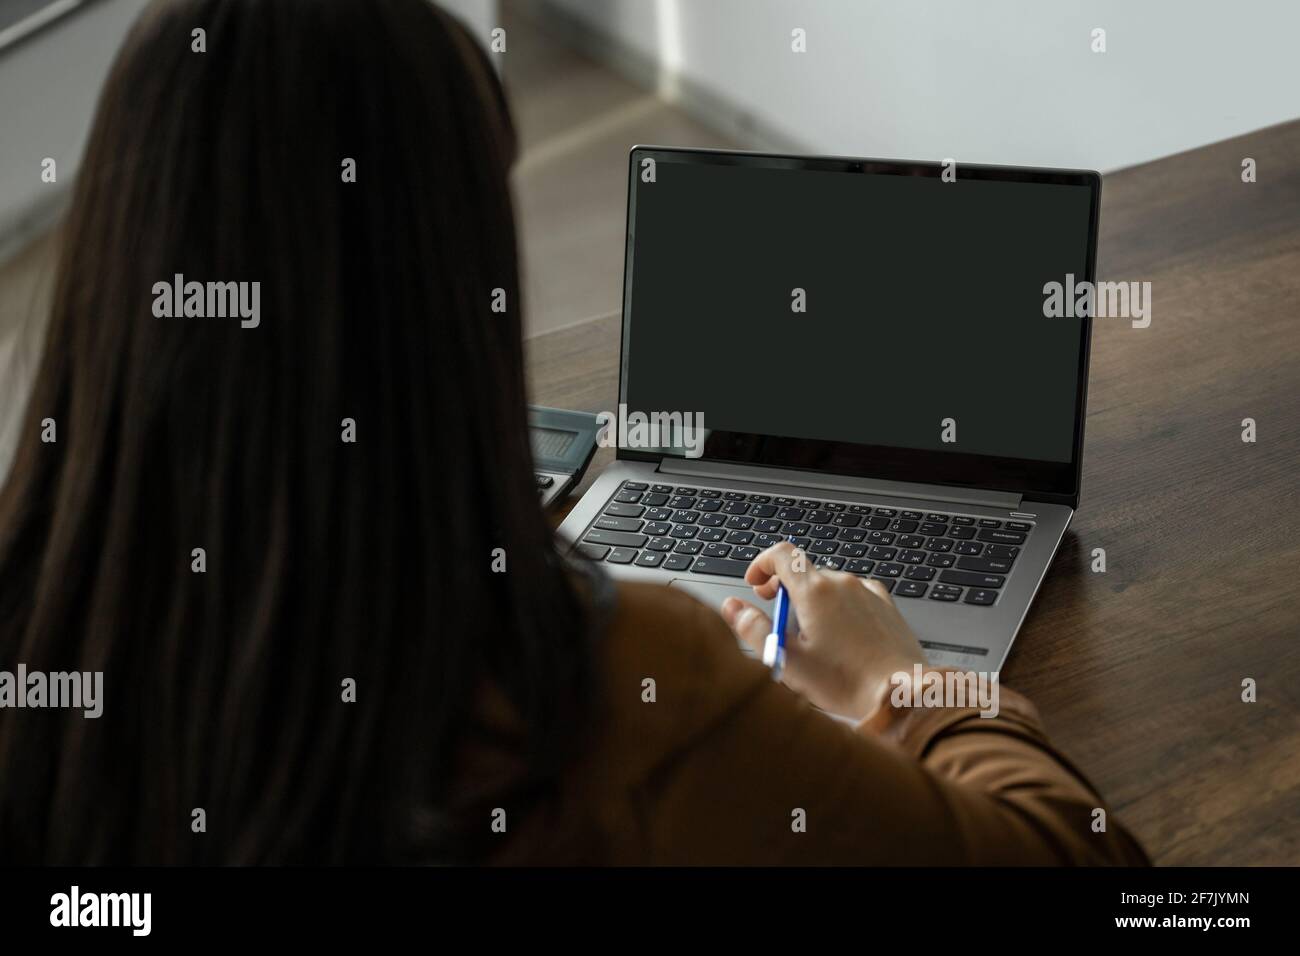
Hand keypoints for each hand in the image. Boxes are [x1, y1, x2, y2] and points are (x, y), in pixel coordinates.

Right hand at [720, 542, 926, 721]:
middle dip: (785, 590)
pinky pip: (854, 596)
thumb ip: (755, 629)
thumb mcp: (787, 659)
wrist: (900, 694)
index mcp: (816, 591)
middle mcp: (843, 583)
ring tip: (810, 637)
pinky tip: (840, 635)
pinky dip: (839, 608)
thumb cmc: (847, 682)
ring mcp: (867, 592)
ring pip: (829, 586)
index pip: (781, 554)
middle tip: (777, 618)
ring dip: (812, 602)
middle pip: (804, 573)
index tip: (755, 583)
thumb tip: (734, 607)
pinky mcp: (885, 606)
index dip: (762, 564)